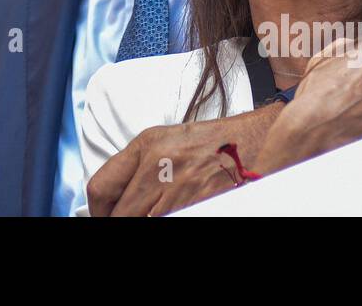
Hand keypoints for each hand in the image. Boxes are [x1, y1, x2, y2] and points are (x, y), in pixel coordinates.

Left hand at [86, 105, 283, 217]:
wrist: (261, 140)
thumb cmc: (218, 142)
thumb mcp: (169, 141)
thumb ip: (139, 167)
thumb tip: (117, 200)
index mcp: (146, 145)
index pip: (101, 188)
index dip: (99, 211)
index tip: (104, 216)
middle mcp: (157, 165)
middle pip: (120, 214)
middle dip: (122, 220)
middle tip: (131, 219)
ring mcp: (179, 189)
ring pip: (142, 220)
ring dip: (144, 221)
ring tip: (155, 214)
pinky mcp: (199, 204)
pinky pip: (169, 221)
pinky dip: (167, 220)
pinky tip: (176, 215)